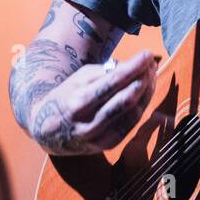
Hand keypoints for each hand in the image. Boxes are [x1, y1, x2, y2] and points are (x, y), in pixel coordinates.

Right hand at [29, 50, 157, 154]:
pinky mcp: (107, 145)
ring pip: (132, 113)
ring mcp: (99, 137)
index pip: (113, 82)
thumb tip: (133, 67)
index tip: (147, 54)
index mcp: (78, 102)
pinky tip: (145, 93)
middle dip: (144, 79)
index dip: (134, 67)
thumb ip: (104, 72)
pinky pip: (130, 124)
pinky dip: (141, 107)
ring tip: (150, 76)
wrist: (48, 130)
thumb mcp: (78, 79)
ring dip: (146, 92)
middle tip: (151, 64)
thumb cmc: (66, 96)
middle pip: (126, 99)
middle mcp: (88, 123)